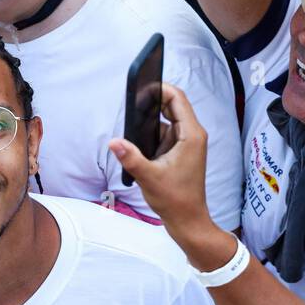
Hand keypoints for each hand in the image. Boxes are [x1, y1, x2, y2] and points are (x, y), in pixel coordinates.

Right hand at [109, 83, 212, 244]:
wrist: (187, 219)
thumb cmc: (175, 199)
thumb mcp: (149, 177)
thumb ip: (131, 157)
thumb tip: (113, 142)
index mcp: (191, 135)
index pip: (178, 100)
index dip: (161, 88)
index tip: (142, 85)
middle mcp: (191, 135)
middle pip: (172, 106)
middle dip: (151, 103)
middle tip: (129, 105)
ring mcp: (185, 143)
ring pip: (165, 121)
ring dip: (148, 123)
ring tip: (134, 133)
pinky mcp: (178, 151)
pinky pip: (162, 134)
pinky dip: (149, 136)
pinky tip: (138, 147)